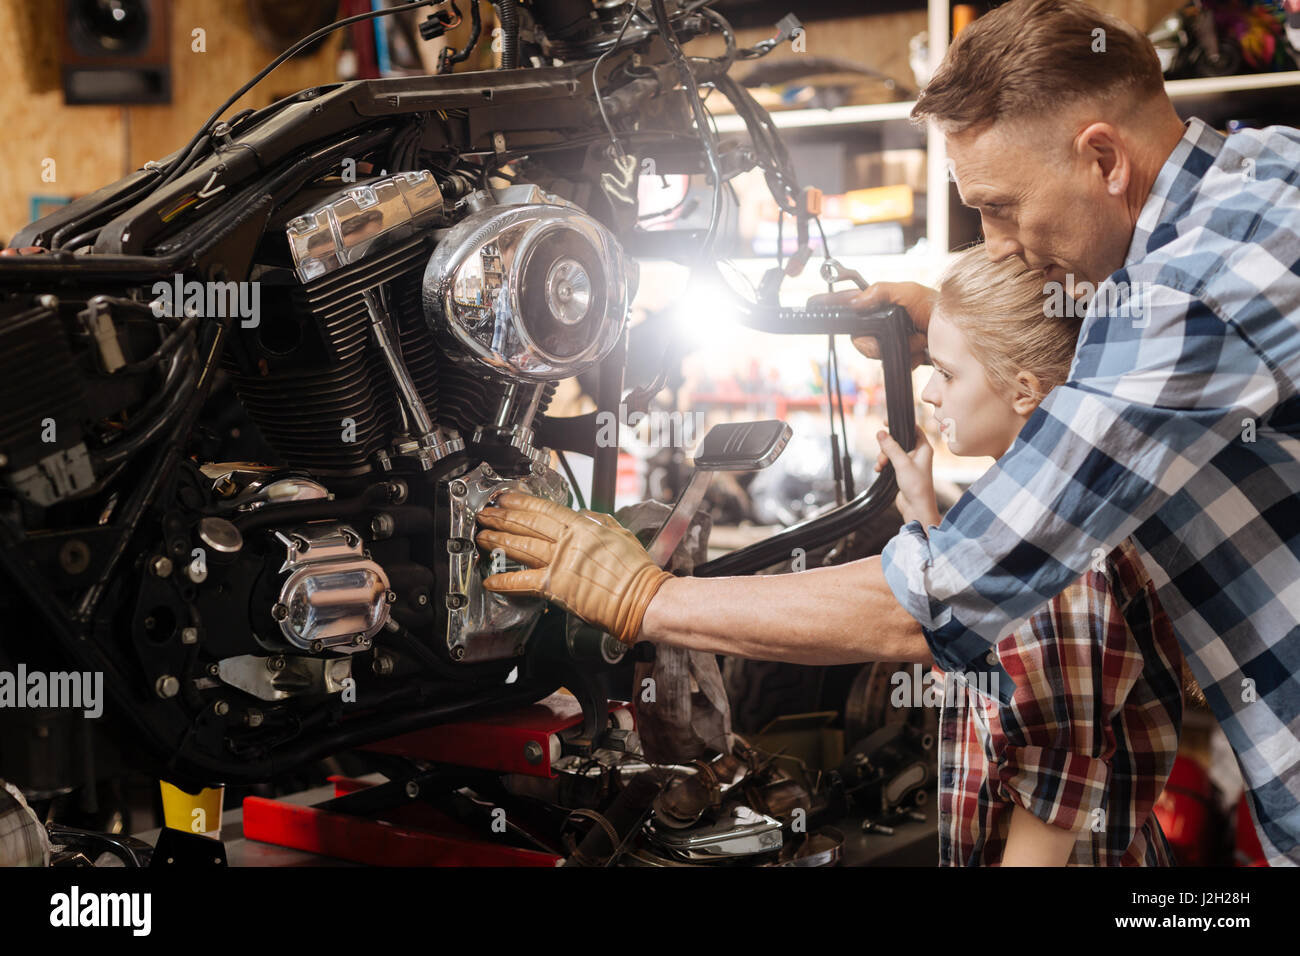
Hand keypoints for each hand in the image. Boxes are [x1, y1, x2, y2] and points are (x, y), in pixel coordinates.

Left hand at [474, 492, 672, 644]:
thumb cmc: (637, 572)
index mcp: (584, 526)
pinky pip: (524, 582)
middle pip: (528, 525)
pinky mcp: (556, 587)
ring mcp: (561, 564)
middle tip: (486, 514)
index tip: (506, 498)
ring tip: (483, 537)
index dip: (521, 502)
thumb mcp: (621, 534)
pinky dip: (505, 581)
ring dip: (498, 541)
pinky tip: (492, 580)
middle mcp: (569, 541)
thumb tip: (585, 516)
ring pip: (522, 548)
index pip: (545, 509)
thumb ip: (599, 522)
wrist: (643, 598)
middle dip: (502, 517)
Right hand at [806, 281, 934, 369]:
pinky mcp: (900, 357)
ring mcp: (889, 341)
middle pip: (858, 336)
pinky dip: (908, 358)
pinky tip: (921, 350)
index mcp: (879, 303)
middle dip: (876, 340)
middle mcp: (880, 322)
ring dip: (899, 347)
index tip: (812, 304)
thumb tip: (855, 302)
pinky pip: (891, 363)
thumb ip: (879, 292)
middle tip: (898, 334)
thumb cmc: (935, 307)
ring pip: (873, 352)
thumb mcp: (908, 291)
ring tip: (918, 339)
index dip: (830, 304)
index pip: (848, 303)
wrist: (959, 334)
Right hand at [876, 425, 940, 528]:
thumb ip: (891, 447)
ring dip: (883, 456)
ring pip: (892, 451)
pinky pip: (890, 461)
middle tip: (882, 455)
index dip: (900, 423)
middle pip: (899, 440)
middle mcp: (918, 453)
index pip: (913, 428)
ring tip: (881, 466)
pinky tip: (879, 470)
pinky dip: (884, 464)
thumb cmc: (917, 486)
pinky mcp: (903, 471)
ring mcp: (910, 462)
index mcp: (924, 448)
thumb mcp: (902, 463)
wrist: (916, 508)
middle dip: (887, 447)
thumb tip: (881, 433)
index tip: (886, 422)